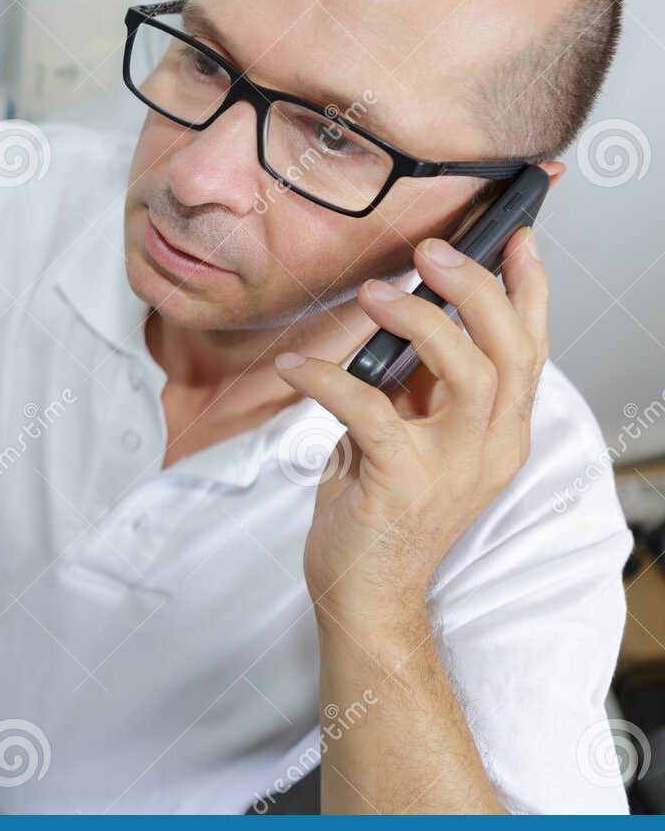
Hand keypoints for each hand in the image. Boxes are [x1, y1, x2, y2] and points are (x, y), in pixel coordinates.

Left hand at [273, 226, 548, 621]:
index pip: (532, 349)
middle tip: (431, 252)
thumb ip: (424, 386)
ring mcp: (451, 467)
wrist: (365, 592)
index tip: (517, 238)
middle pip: (510, 350)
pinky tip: (298, 366)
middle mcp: (491, 447)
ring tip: (374, 294)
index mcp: (501, 431)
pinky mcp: (401, 482)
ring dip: (421, 323)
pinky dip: (330, 380)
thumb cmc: (382, 508)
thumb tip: (407, 315)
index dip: (529, 289)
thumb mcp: (415, 436)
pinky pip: (371, 412)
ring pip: (466, 373)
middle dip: (476, 289)